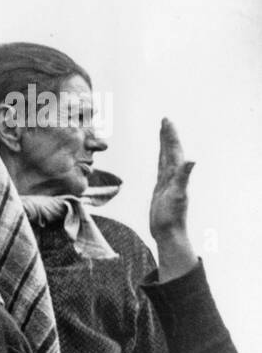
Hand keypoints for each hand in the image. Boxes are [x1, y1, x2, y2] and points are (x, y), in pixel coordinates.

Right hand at [148, 117, 196, 279]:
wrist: (168, 232)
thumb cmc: (172, 215)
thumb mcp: (178, 194)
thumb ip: (184, 176)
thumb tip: (193, 160)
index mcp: (177, 173)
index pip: (173, 149)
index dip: (170, 135)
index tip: (166, 121)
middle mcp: (174, 175)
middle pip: (170, 151)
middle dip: (168, 135)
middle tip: (165, 120)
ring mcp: (168, 181)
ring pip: (166, 158)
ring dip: (164, 145)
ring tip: (162, 134)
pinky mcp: (162, 188)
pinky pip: (161, 169)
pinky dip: (160, 160)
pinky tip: (161, 159)